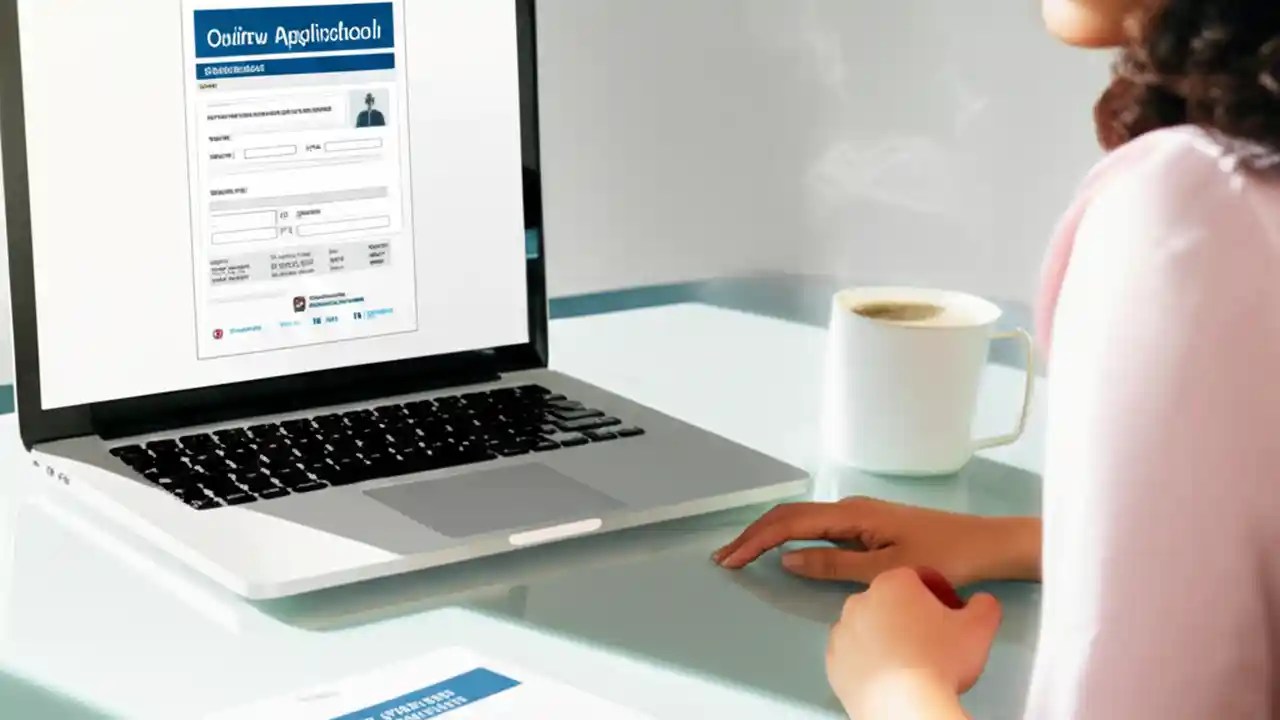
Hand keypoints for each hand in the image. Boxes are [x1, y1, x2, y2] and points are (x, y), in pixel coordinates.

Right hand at [712, 497, 1039, 586]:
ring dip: (768, 534)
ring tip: (741, 553)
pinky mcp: (865, 524)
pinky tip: (780, 548)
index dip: (756, 540)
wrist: (987, 545)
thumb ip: (835, 565)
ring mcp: (857, 514)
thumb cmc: (945, 559)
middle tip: (724, 558)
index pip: (789, 523)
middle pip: (788, 516)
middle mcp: (850, 508)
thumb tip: (788, 559)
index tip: (730, 559)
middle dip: (752, 535)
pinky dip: (789, 535)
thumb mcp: (887, 571)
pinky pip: (815, 525)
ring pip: (800, 519)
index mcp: (852, 515)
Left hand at [827, 567, 1001, 719]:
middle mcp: (860, 599)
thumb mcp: (980, 628)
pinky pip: (854, 653)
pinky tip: (888, 675)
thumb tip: (980, 601)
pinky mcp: (832, 660)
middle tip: (934, 641)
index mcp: (893, 582)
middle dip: (912, 614)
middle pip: (893, 601)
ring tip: (910, 661)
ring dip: (888, 636)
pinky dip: (869, 659)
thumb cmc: (942, 660)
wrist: (904, 706)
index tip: (954, 616)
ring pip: (871, 626)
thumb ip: (984, 605)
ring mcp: (842, 631)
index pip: (921, 578)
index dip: (942, 595)